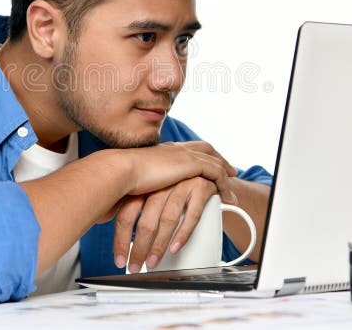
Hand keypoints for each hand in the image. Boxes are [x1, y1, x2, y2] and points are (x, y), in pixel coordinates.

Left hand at [113, 177, 217, 271]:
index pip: (126, 215)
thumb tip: (109, 224)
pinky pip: (192, 215)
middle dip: (139, 248)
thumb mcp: (150, 190)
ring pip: (167, 220)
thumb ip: (132, 205)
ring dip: (158, 245)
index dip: (121, 239)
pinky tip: (175, 248)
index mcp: (144, 186)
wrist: (204, 168)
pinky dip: (183, 234)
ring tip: (152, 262)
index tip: (120, 259)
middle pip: (145, 221)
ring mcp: (181, 186)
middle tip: (135, 267)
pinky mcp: (200, 188)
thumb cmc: (173, 184)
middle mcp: (161, 185)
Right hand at [114, 141, 237, 203]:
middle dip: (218, 158)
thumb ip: (137, 189)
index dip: (199, 155)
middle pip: (204, 148)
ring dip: (225, 173)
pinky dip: (224, 184)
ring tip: (232, 186)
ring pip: (213, 160)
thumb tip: (126, 203)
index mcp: (162, 151)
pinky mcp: (190, 164)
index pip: (186, 149)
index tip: (207, 161)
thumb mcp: (132, 182)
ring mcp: (183, 155)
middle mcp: (174, 149)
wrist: (120, 171)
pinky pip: (216, 173)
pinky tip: (227, 197)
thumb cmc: (118, 179)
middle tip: (229, 170)